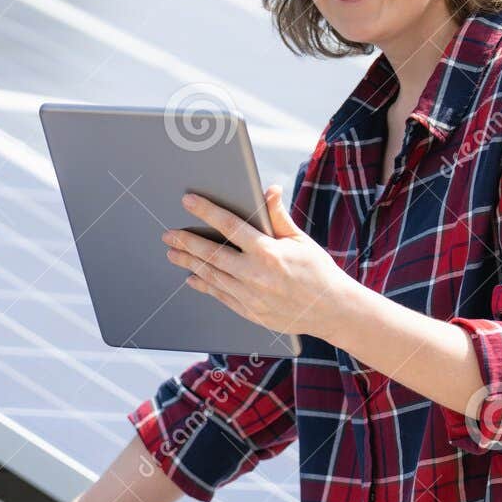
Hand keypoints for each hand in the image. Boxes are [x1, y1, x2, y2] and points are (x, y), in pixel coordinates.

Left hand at [163, 186, 351, 339]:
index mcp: (268, 252)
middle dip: (187, 242)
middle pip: (211, 254)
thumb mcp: (300, 240)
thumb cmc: (318, 271)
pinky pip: (220, 296)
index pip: (229, 226)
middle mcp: (255, 275)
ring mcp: (250, 296)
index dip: (206, 211)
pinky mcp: (250, 312)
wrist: (332, 311)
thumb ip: (278, 216)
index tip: (188, 201)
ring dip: (189, 263)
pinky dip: (204, 285)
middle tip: (169, 234)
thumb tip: (269, 189)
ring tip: (173, 253)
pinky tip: (191, 277)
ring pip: (211, 276)